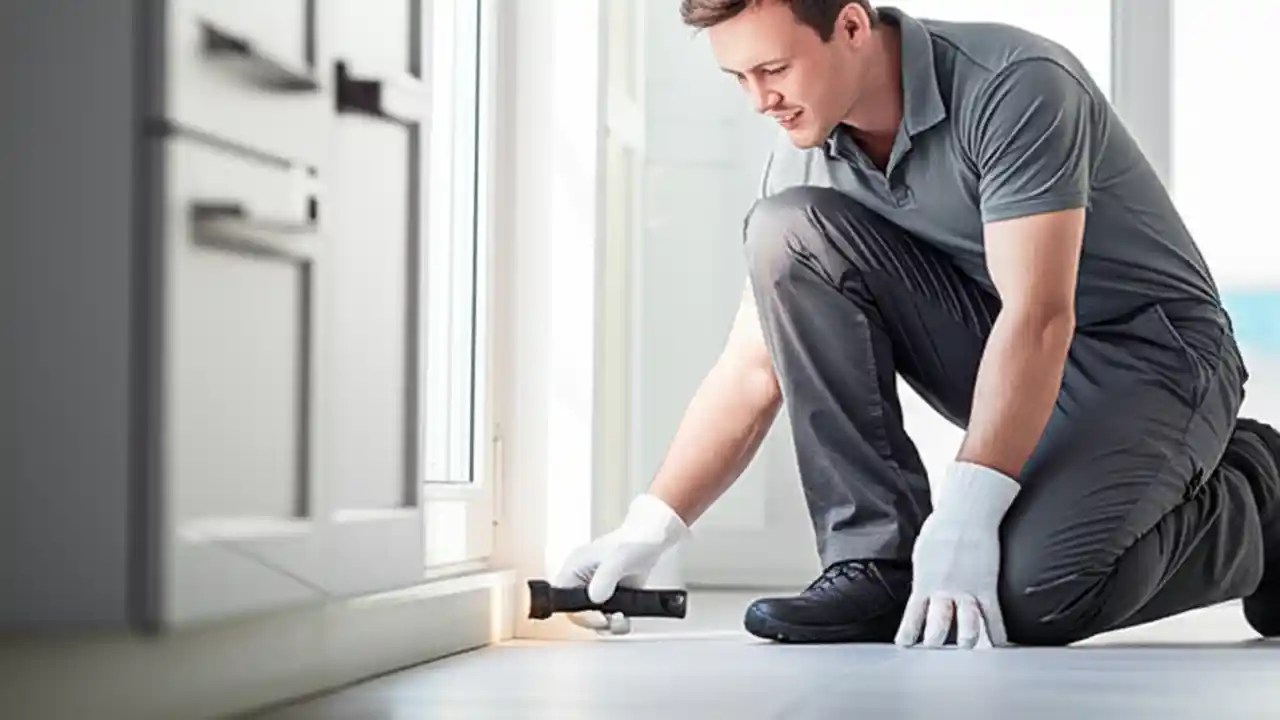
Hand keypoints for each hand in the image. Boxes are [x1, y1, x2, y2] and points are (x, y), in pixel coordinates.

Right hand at [553, 493, 688, 634]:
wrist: (653, 540)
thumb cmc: (633, 542)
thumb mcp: (617, 560)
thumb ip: (604, 578)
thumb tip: (595, 597)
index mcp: (574, 568)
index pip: (560, 595)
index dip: (573, 610)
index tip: (593, 616)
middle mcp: (581, 580)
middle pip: (575, 611)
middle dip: (592, 620)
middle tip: (607, 621)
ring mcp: (595, 589)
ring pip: (591, 617)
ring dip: (605, 624)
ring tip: (619, 621)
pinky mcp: (609, 597)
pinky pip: (606, 617)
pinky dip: (615, 622)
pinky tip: (624, 619)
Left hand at [895, 462, 1019, 649]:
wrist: (964, 514)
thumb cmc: (941, 532)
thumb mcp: (923, 557)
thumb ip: (924, 578)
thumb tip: (922, 591)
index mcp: (924, 583)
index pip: (913, 614)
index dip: (908, 632)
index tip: (904, 646)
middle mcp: (944, 590)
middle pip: (939, 622)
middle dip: (936, 638)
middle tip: (934, 649)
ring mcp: (967, 590)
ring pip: (968, 622)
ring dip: (968, 637)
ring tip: (968, 647)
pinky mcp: (986, 586)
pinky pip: (993, 614)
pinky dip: (998, 632)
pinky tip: (1000, 645)